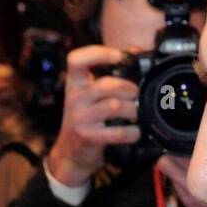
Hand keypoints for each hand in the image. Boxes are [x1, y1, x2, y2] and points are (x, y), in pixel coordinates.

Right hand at [47, 45, 139, 187]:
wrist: (71, 153)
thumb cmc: (85, 120)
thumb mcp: (88, 95)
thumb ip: (106, 76)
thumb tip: (134, 52)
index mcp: (74, 83)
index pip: (77, 59)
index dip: (98, 53)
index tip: (119, 56)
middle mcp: (74, 98)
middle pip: (107, 84)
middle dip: (129, 89)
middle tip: (136, 94)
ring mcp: (79, 118)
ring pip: (115, 106)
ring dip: (132, 110)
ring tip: (135, 114)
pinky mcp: (88, 137)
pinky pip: (118, 131)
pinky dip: (132, 132)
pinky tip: (135, 132)